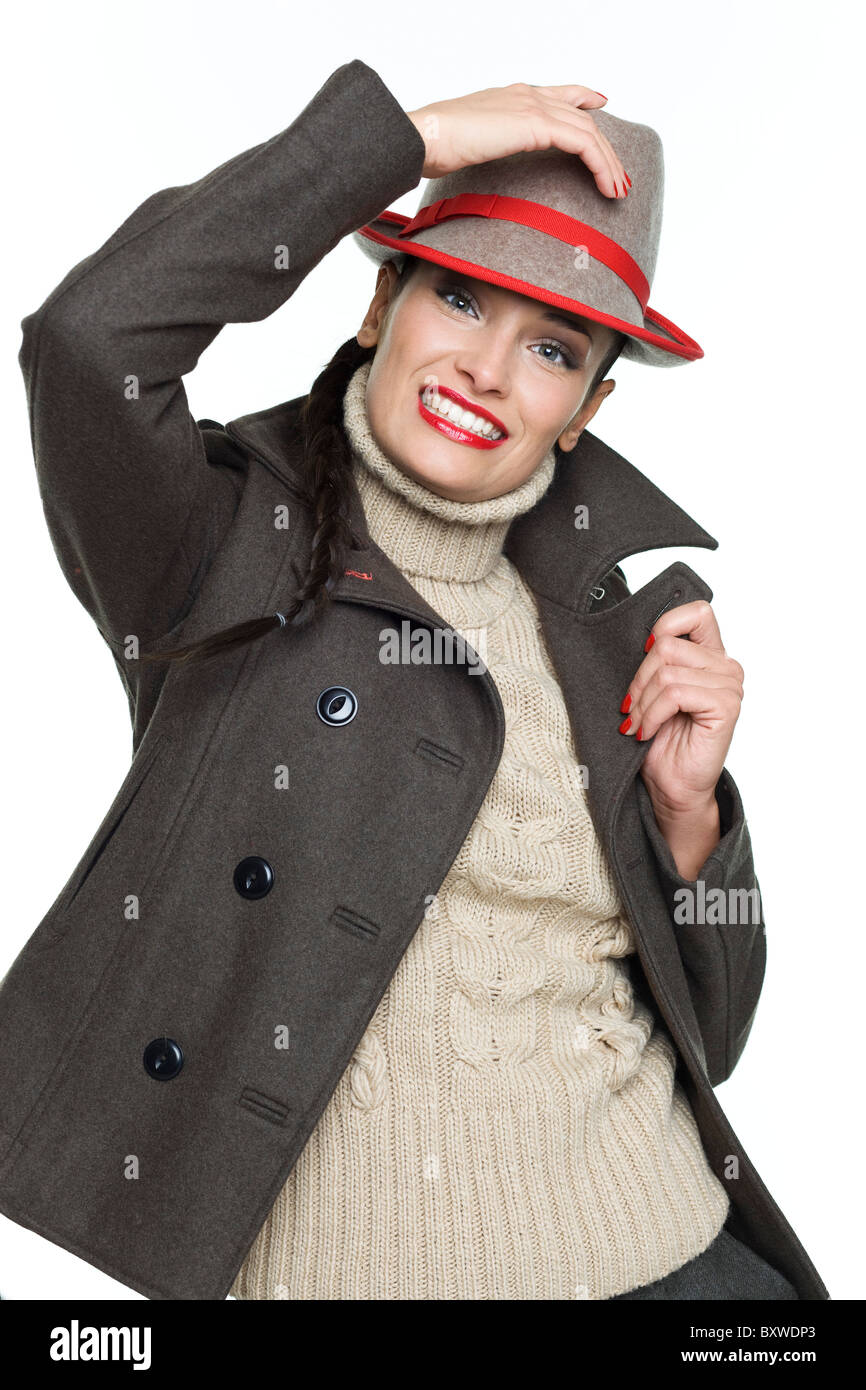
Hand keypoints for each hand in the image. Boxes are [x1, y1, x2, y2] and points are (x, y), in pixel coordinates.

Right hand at [406, 84, 627, 197]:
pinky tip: (606, 185)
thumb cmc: (433, 144)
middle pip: (582, 116)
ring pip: (588, 131)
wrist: (425, 136)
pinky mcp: (537, 123)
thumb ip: (486, 144)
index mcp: (511, 96)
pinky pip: (583, 143)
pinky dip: (600, 165)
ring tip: (616, 189)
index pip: (558, 93)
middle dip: (605, 148)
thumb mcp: (469, 142)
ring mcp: (533, 106)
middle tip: (618, 175)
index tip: (599, 105)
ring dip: (607, 162)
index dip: (583, 98)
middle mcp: (527, 95)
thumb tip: (483, 158)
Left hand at [619, 600, 744, 818]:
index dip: (664, 626)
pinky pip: (675, 693)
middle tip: (631, 709)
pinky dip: (652, 714)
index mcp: (711, 656)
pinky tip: (648, 732)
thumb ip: (658, 660)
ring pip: (667, 670)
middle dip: (639, 679)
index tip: (645, 654)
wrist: (672, 787)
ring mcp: (730, 686)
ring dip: (642, 702)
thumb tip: (642, 637)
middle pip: (668, 644)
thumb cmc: (661, 742)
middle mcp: (726, 667)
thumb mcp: (653, 691)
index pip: (696, 612)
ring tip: (638, 724)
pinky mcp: (727, 706)